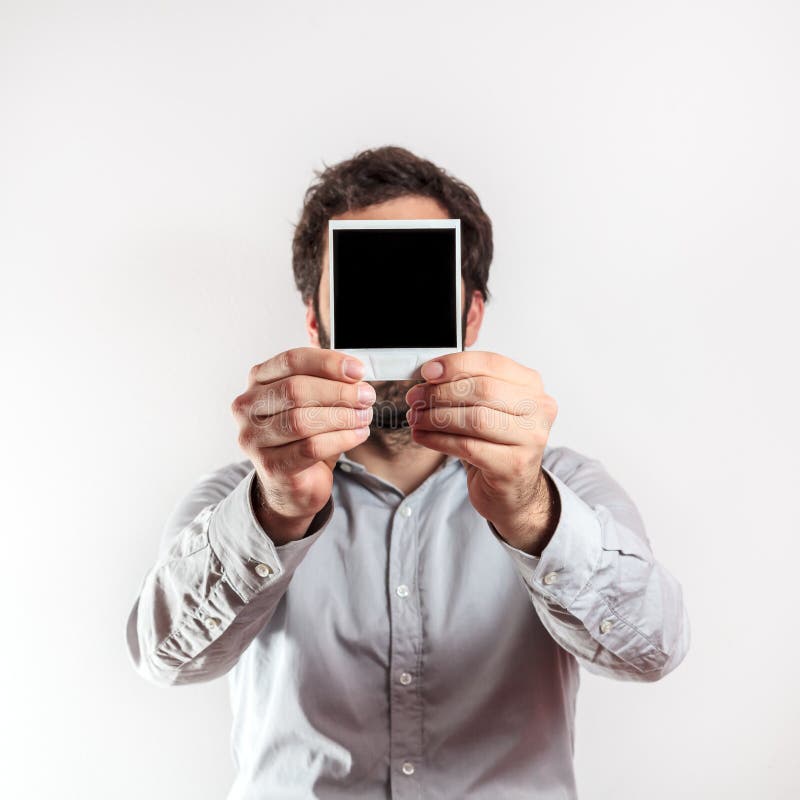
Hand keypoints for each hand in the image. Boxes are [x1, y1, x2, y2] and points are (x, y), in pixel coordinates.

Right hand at [231, 348, 374, 543]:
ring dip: (342, 416)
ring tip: (364, 417)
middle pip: (295, 390)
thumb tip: (356, 372)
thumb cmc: (303, 436)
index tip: (358, 370)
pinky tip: (358, 435)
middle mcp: (247, 406)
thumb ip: (327, 382)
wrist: (292, 484)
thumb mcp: (313, 402)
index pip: (291, 360)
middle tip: (366, 396)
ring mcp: (254, 438)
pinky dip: (341, 439)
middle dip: (338, 392)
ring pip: (301, 420)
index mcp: (258, 381)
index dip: (328, 362)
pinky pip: (310, 448)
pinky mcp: (270, 466)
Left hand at [405, 351, 558, 554]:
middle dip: (441, 392)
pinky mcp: (513, 465)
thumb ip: (467, 387)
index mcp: (531, 387)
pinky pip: (467, 447)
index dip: (456, 365)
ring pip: (475, 419)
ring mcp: (530, 439)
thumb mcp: (488, 409)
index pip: (492, 364)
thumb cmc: (498, 446)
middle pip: (482, 390)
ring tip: (416, 418)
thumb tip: (430, 374)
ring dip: (436, 417)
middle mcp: (538, 410)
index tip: (428, 371)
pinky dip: (439, 440)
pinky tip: (423, 436)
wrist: (514, 491)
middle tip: (415, 398)